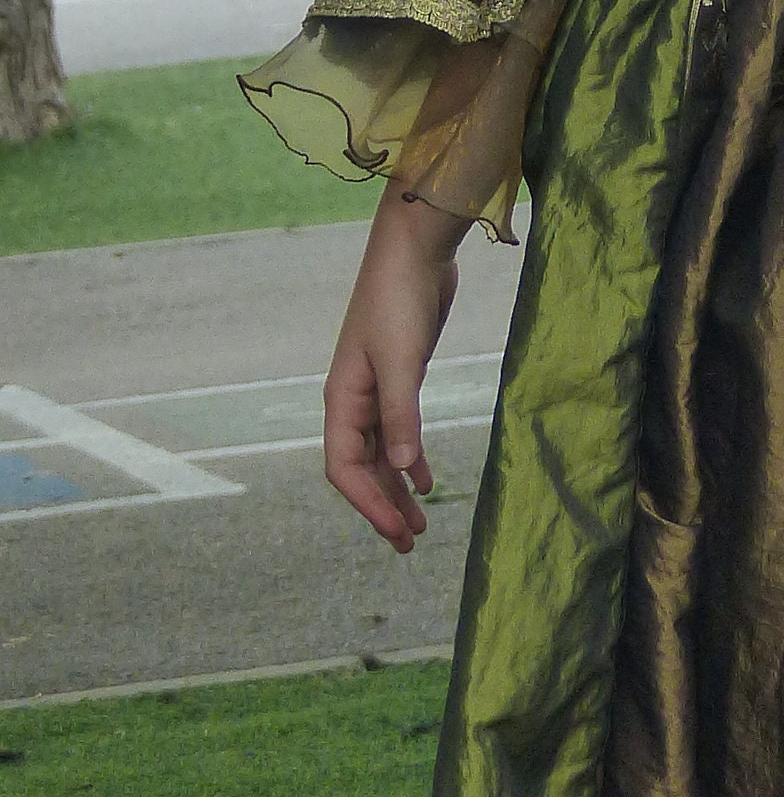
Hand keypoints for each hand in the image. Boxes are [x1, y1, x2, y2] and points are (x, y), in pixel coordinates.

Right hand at [325, 183, 468, 553]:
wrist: (414, 250)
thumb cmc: (399, 300)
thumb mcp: (402, 361)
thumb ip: (401, 415)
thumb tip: (403, 470)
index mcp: (342, 399)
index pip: (344, 468)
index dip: (369, 504)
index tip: (398, 533)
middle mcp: (353, 400)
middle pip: (362, 468)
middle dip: (384, 507)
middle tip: (410, 545)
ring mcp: (376, 389)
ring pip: (381, 454)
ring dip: (398, 488)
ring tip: (420, 525)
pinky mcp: (400, 378)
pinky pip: (399, 432)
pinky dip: (411, 458)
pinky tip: (427, 479)